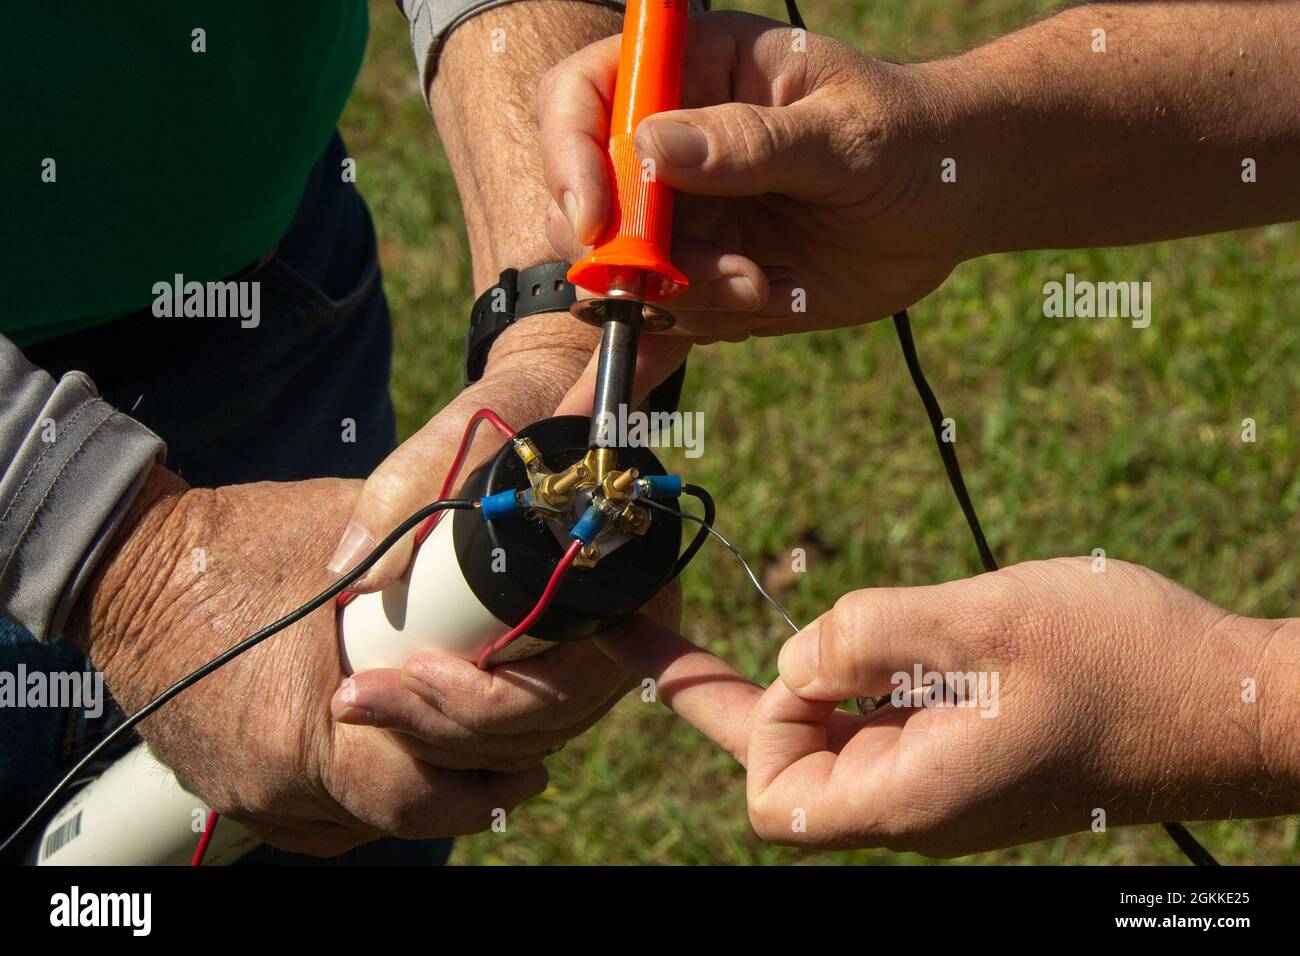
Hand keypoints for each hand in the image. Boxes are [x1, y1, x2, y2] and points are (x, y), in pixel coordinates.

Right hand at [80, 467, 549, 854]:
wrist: (127, 566)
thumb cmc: (240, 543)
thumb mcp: (348, 542)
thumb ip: (423, 569)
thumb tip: (500, 578)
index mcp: (303, 730)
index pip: (420, 791)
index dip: (488, 778)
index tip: (536, 755)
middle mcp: (271, 783)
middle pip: (397, 816)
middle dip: (464, 790)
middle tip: (515, 757)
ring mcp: (244, 795)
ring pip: (359, 824)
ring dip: (414, 791)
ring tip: (463, 751)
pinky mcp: (228, 791)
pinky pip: (316, 817)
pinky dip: (362, 794)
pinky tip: (392, 755)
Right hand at [539, 11, 974, 339]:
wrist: (951, 204)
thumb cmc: (909, 138)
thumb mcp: (844, 133)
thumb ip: (752, 141)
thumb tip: (653, 148)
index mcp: (694, 75)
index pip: (584, 97)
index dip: (571, 156)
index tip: (597, 221)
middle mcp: (673, 147)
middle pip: (584, 199)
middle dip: (621, 253)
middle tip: (683, 276)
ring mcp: (686, 218)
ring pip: (625, 273)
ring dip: (683, 296)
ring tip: (765, 283)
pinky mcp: (706, 276)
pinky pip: (664, 317)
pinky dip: (672, 342)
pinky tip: (684, 355)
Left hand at [596, 558, 1299, 855]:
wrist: (1238, 705)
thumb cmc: (1128, 666)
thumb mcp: (987, 622)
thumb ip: (871, 634)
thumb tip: (795, 658)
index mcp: (913, 794)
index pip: (776, 798)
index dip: (756, 725)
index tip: (801, 655)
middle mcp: (920, 801)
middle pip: (789, 765)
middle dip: (731, 695)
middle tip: (648, 627)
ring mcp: (948, 777)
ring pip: (836, 737)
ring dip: (795, 680)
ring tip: (735, 623)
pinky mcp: (973, 750)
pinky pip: (887, 719)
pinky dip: (853, 676)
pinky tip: (850, 635)